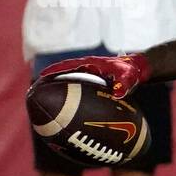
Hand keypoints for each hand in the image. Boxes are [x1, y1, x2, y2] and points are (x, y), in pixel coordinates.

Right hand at [36, 54, 150, 98]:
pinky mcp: (92, 84)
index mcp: (91, 64)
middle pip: (65, 74)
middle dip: (51, 80)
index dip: (55, 71)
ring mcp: (89, 76)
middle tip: (37, 89)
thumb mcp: (129, 77)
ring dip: (59, 89)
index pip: (69, 66)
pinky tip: (67, 111)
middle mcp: (87, 69)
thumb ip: (124, 85)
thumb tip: (119, 93)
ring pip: (70, 82)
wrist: (138, 69)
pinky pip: (78, 89)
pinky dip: (71, 96)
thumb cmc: (132, 71)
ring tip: (45, 101)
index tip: (42, 76)